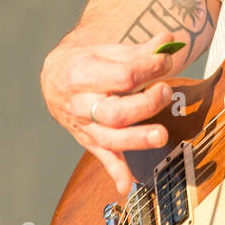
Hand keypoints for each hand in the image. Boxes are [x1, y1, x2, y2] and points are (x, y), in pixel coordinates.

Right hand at [40, 33, 176, 195]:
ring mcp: (84, 126)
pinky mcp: (89, 141)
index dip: (148, 68)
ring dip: (137, 139)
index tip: (166, 60)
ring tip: (160, 135)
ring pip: (110, 138)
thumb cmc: (88, 63)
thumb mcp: (108, 50)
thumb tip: (168, 41)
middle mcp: (80, 103)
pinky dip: (116, 172)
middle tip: (166, 91)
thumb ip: (140, 49)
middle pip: (115, 111)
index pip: (122, 76)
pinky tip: (128, 184)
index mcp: (82, 74)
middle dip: (145, 104)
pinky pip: (103, 158)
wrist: (55, 80)